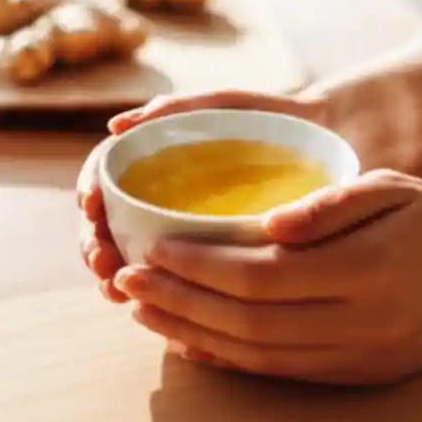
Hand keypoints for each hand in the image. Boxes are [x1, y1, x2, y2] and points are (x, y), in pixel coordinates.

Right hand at [77, 90, 327, 301]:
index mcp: (158, 165)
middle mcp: (166, 201)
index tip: (91, 208)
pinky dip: (165, 302)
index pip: (106, 181)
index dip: (90, 195)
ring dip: (120, 277)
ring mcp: (189, 234)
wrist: (331, 143)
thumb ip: (177, 109)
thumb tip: (117, 127)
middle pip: (111, 227)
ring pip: (138, 261)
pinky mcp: (219, 263)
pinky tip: (162, 315)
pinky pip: (182, 287)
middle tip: (104, 263)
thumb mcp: (225, 106)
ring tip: (117, 291)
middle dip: (97, 247)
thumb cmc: (274, 118)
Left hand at [112, 170, 421, 383]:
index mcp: (366, 269)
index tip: (152, 250)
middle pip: (250, 323)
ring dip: (194, 336)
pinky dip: (232, 360)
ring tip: (145, 313)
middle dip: (180, 304)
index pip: (261, 277)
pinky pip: (284, 373)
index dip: (199, 268)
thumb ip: (329, 204)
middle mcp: (361, 323)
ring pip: (261, 357)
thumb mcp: (391, 186)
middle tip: (125, 283)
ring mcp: (361, 356)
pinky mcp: (361, 375)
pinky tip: (195, 341)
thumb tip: (265, 226)